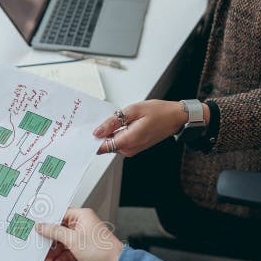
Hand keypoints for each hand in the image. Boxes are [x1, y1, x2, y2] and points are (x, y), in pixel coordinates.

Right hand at [35, 208, 122, 260]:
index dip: (47, 223)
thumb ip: (55, 232)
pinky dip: (60, 259)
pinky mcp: (82, 250)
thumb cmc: (102, 250)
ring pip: (61, 244)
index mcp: (82, 216)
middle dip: (49, 243)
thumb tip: (42, 226)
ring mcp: (81, 238)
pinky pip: (67, 253)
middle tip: (40, 249)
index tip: (37, 228)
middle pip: (58, 232)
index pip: (59, 215)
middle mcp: (82, 226)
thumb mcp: (73, 239)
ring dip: (53, 254)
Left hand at [94, 100, 208, 156]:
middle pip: (105, 144)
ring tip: (117, 118)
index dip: (92, 140)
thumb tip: (97, 131)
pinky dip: (117, 133)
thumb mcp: (133, 110)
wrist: (176, 118)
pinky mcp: (133, 147)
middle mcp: (129, 149)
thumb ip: (113, 122)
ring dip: (110, 132)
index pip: (102, 146)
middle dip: (101, 133)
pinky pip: (119, 142)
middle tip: (104, 118)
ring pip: (112, 143)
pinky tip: (122, 123)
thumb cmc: (159, 112)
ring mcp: (131, 150)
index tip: (85, 133)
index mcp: (128, 141)